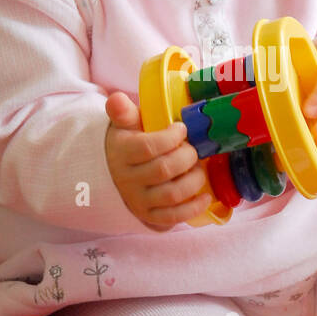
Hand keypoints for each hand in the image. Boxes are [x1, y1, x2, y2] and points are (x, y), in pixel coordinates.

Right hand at [104, 91, 212, 230]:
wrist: (111, 174)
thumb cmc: (126, 144)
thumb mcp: (122, 126)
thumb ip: (122, 112)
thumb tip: (117, 98)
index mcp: (122, 153)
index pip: (148, 147)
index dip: (171, 138)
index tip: (182, 129)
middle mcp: (128, 179)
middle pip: (163, 170)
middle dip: (187, 158)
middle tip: (193, 150)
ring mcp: (138, 200)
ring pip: (171, 195)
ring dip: (193, 181)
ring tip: (200, 169)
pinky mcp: (148, 215)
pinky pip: (172, 217)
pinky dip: (192, 209)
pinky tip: (205, 197)